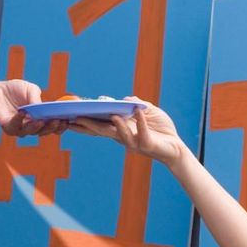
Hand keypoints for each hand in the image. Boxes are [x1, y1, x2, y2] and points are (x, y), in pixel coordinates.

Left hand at [0, 78, 63, 137]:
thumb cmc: (16, 90)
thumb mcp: (31, 90)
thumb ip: (37, 98)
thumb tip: (42, 107)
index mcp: (40, 119)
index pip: (52, 127)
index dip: (60, 126)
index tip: (67, 120)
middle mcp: (30, 126)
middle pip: (43, 132)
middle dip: (51, 127)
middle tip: (57, 121)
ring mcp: (18, 128)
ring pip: (29, 132)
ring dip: (35, 127)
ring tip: (40, 120)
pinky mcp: (6, 126)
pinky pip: (13, 127)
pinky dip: (18, 120)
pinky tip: (22, 113)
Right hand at [71, 98, 185, 163]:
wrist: (175, 146)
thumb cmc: (160, 128)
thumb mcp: (147, 111)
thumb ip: (135, 103)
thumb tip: (124, 99)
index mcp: (120, 129)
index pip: (99, 125)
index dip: (85, 122)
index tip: (71, 116)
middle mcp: (123, 137)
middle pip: (102, 131)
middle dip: (88, 126)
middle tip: (73, 120)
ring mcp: (134, 142)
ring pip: (120, 134)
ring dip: (116, 124)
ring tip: (111, 114)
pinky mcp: (147, 144)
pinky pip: (142, 132)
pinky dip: (141, 122)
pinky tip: (137, 111)